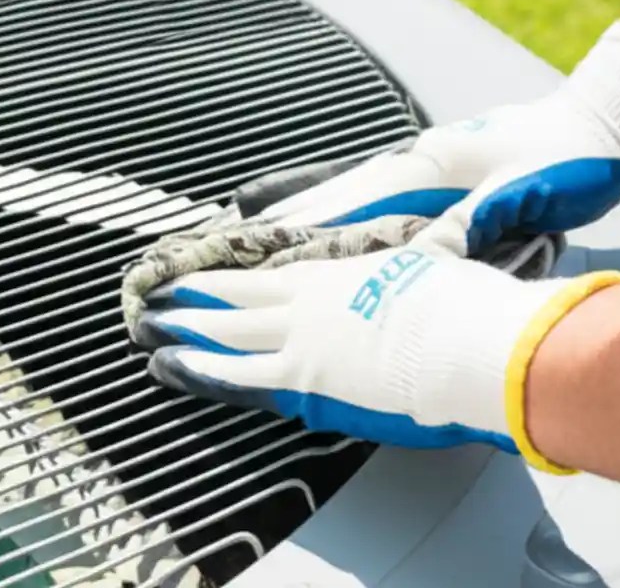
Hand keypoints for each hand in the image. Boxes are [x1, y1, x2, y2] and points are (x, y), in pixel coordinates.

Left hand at [133, 246, 619, 471]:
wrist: (474, 345)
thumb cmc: (466, 306)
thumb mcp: (444, 264)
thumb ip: (431, 253)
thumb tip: (449, 236)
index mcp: (343, 275)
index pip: (274, 274)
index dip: (234, 274)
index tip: (207, 270)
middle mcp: (312, 302)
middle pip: (237, 297)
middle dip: (193, 296)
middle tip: (155, 294)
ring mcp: (302, 341)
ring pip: (224, 331)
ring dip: (181, 328)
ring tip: (145, 325)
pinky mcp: (303, 382)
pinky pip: (235, 377)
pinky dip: (197, 370)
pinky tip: (166, 367)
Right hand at [252, 18, 619, 256]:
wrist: (606, 121)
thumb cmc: (573, 160)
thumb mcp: (527, 196)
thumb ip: (475, 223)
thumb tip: (425, 253)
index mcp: (433, 167)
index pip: (353, 204)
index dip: (306, 232)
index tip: (263, 252)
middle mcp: (419, 159)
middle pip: (338, 193)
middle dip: (287, 222)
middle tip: (237, 246)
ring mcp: (427, 160)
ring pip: (351, 188)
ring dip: (307, 212)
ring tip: (261, 234)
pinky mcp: (441, 168)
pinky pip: (375, 189)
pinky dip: (342, 203)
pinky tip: (331, 220)